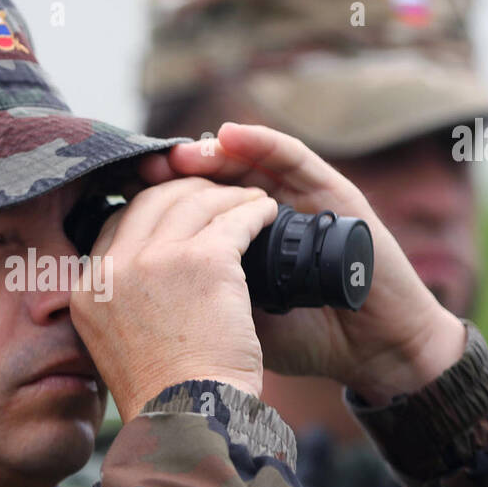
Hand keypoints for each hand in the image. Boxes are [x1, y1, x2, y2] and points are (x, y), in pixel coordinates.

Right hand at [68, 177, 279, 420]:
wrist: (186, 418)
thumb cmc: (164, 396)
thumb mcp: (116, 346)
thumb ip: (120, 305)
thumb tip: (146, 283)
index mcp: (89, 289)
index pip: (116, 225)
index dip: (151, 210)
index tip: (179, 212)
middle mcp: (114, 267)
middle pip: (152, 202)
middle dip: (188, 191)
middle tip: (216, 197)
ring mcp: (156, 259)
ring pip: (195, 203)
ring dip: (226, 197)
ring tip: (249, 201)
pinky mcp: (203, 261)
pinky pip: (233, 219)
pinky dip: (252, 211)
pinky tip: (265, 213)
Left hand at [137, 122, 466, 405]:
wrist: (371, 352)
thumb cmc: (303, 339)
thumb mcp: (232, 322)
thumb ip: (191, 299)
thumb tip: (126, 291)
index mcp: (236, 244)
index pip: (188, 211)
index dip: (154, 204)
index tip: (115, 202)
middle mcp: (264, 215)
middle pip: (210, 180)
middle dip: (173, 175)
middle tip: (141, 169)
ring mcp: (298, 200)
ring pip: (245, 163)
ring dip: (208, 153)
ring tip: (179, 152)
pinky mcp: (332, 194)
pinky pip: (292, 159)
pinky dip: (261, 143)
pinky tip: (231, 135)